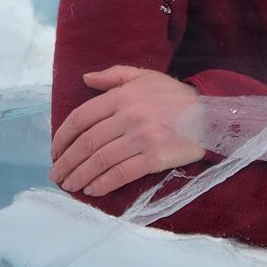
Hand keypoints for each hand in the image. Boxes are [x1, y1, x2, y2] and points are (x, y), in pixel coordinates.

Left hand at [50, 66, 206, 198]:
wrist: (211, 115)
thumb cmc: (176, 96)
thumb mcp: (145, 76)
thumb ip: (113, 76)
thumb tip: (86, 78)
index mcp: (121, 96)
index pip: (80, 118)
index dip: (62, 138)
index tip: (55, 152)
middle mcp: (128, 116)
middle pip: (87, 143)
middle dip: (66, 162)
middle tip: (56, 176)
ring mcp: (141, 137)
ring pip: (100, 160)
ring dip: (80, 176)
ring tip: (69, 186)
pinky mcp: (155, 157)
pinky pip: (122, 173)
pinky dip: (103, 183)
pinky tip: (92, 190)